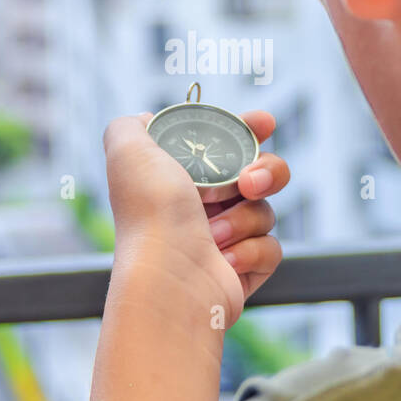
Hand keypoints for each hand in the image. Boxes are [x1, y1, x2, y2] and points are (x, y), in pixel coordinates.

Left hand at [103, 110, 288, 324]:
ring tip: (213, 236)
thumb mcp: (128, 151)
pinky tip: (223, 260)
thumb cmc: (151, 214)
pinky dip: (250, 251)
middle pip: (261, 174)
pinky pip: (271, 247)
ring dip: (242, 219)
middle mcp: (202, 208)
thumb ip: (131, 125)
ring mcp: (225, 239)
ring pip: (265, 210)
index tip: (263, 123)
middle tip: (247, 183)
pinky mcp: (244, 269)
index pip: (227, 145)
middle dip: (265, 173)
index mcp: (181, 179)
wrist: (170, 278)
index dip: (250, 130)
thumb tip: (146, 121)